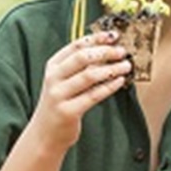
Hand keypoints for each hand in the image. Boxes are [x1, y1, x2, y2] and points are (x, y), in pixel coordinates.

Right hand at [31, 31, 130, 149]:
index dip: (96, 38)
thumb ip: (80, 67)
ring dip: (111, 69)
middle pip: (83, 57)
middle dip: (105, 52)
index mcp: (53, 66)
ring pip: (89, 76)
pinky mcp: (68, 112)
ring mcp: (59, 95)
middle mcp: (53, 78)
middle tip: (122, 51)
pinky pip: (93, 95)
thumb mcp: (64, 81)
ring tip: (126, 66)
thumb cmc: (60, 104)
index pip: (76, 45)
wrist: (45, 134)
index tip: (113, 36)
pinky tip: (120, 81)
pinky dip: (109, 86)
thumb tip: (107, 51)